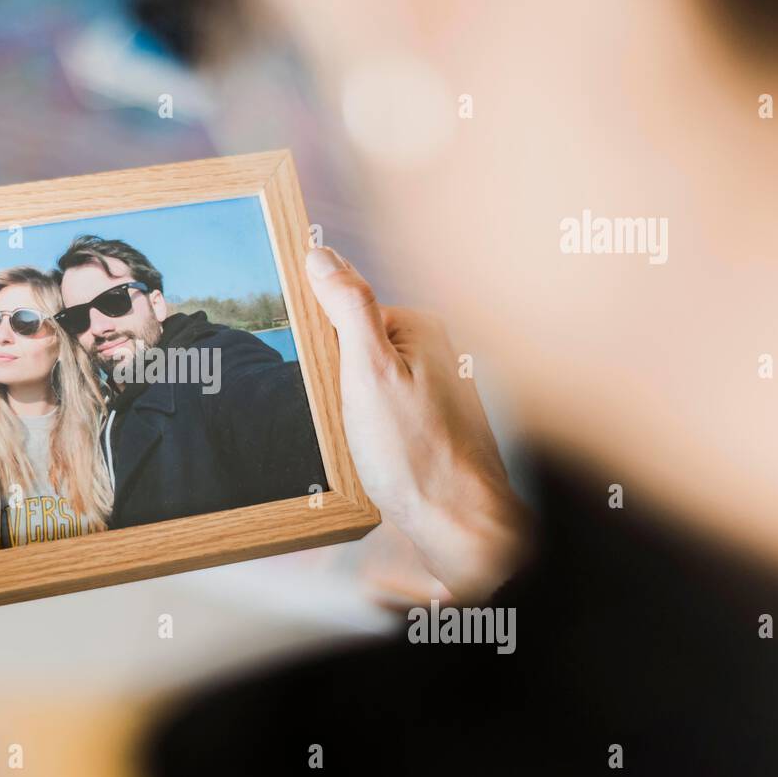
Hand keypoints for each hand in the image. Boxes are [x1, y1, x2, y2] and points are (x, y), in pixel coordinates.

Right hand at [305, 247, 527, 601]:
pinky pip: (379, 415)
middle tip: (352, 419)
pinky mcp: (429, 423)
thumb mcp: (367, 372)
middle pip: (355, 349)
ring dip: (350, 414)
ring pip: (365, 386)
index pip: (347, 313)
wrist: (457, 523)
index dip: (325, 348)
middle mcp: (435, 350)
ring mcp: (434, 388)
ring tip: (365, 443)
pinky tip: (374, 457)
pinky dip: (366, 434)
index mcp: (422, 327)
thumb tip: (320, 253)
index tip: (331, 382)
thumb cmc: (415, 454)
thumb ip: (346, 307)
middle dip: (337, 384)